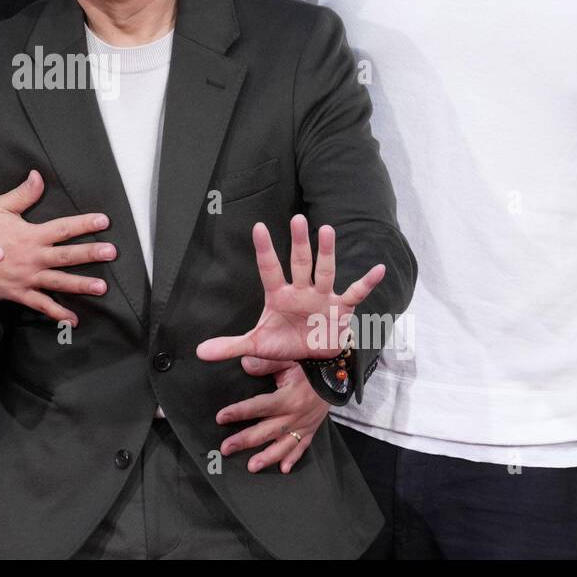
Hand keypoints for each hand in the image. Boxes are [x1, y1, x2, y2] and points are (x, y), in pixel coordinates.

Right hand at [0, 170, 113, 326]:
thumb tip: (38, 175)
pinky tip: (74, 320)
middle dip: (90, 254)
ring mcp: (27, 277)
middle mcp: (33, 257)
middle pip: (67, 255)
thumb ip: (22, 194)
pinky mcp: (20, 293)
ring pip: (59, 281)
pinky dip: (58, 314)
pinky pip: (41, 305)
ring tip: (102, 287)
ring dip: (81, 285)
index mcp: (31, 235)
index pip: (63, 228)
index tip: (104, 221)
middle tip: (112, 252)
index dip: (84, 223)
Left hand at [196, 214, 384, 364]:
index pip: (269, 268)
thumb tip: (199, 351)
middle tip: (297, 219)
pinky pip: (355, 294)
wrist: (313, 357)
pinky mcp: (341, 309)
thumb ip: (231, 346)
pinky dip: (366, 283)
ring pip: (325, 271)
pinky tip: (377, 269)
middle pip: (300, 262)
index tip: (258, 227)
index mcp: (279, 295)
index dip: (264, 249)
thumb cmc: (285, 343)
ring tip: (327, 230)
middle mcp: (301, 290)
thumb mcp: (257, 345)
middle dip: (299, 242)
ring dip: (327, 253)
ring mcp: (323, 297)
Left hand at [216, 362, 328, 472]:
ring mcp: (304, 425)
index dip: (239, 412)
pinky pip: (302, 448)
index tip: (221, 417)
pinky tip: (283, 469)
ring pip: (283, 445)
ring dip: (267, 457)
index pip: (259, 407)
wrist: (337, 375)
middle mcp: (295, 416)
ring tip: (251, 467)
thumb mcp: (288, 359)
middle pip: (266, 431)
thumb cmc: (310, 366)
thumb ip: (266, 363)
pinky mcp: (311, 429)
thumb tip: (244, 363)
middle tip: (226, 448)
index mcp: (288, 398)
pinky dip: (293, 459)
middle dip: (245, 440)